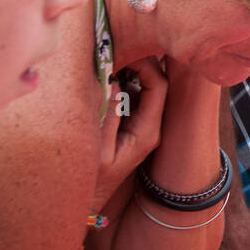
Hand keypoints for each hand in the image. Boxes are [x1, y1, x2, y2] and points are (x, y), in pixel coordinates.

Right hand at [92, 57, 166, 210]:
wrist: (90, 203)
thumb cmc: (93, 180)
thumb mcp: (100, 150)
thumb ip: (109, 115)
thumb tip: (115, 82)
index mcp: (149, 131)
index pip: (159, 86)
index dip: (146, 65)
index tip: (126, 51)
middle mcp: (151, 125)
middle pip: (156, 82)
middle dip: (140, 62)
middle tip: (119, 47)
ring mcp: (141, 124)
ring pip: (142, 87)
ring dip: (129, 70)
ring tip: (109, 56)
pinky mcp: (130, 124)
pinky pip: (131, 95)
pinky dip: (121, 81)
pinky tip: (104, 73)